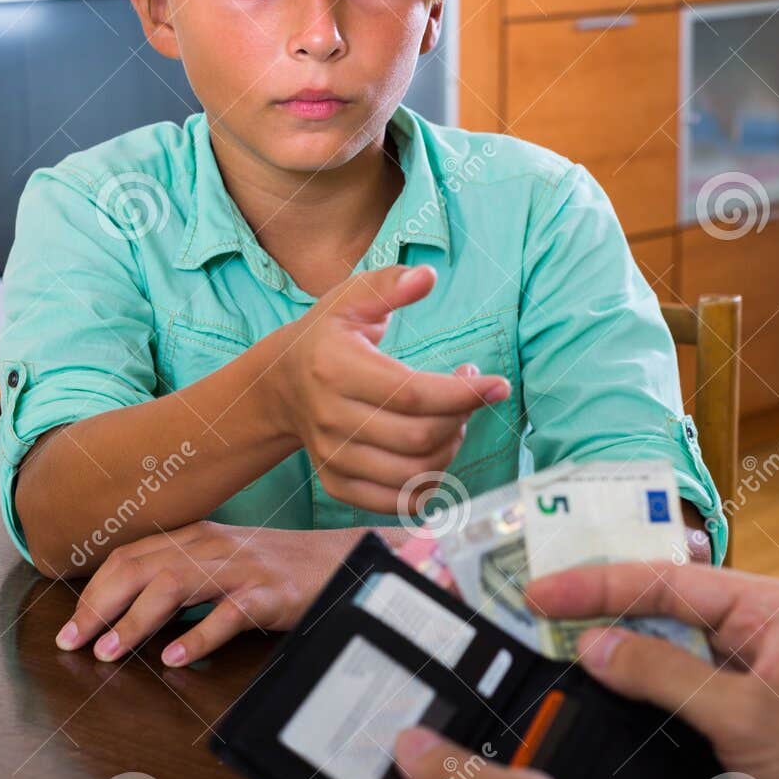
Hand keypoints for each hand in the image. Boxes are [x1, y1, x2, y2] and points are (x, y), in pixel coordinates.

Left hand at [54, 522, 393, 665]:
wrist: (341, 560)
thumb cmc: (279, 568)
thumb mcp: (224, 563)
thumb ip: (182, 576)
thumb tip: (129, 610)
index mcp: (196, 537)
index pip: (129, 557)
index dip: (93, 592)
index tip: (70, 628)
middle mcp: (213, 547)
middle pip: (140, 568)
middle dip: (99, 607)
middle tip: (74, 643)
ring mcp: (241, 569)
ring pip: (174, 586)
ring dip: (135, 621)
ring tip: (111, 652)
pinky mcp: (269, 595)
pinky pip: (227, 615)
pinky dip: (197, 637)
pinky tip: (175, 658)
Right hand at [262, 265, 509, 514]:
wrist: (280, 385)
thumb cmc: (327, 336)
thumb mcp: (350, 298)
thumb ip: (389, 284)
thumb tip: (427, 276)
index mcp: (336, 369)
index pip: (413, 394)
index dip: (463, 394)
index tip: (498, 384)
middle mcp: (331, 418)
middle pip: (419, 437)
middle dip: (460, 418)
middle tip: (469, 395)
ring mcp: (332, 456)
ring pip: (413, 472)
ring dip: (450, 449)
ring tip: (454, 420)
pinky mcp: (337, 483)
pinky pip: (396, 502)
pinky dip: (428, 486)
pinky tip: (438, 454)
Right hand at [526, 562, 778, 778]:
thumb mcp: (746, 716)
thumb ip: (665, 674)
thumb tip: (595, 644)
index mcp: (772, 611)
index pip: (671, 580)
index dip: (602, 582)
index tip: (544, 588)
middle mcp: (754, 639)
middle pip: (661, 610)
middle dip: (599, 609)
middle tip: (532, 607)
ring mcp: (739, 686)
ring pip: (658, 657)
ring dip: (610, 656)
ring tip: (545, 647)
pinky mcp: (726, 732)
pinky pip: (664, 704)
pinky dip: (626, 701)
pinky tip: (589, 701)